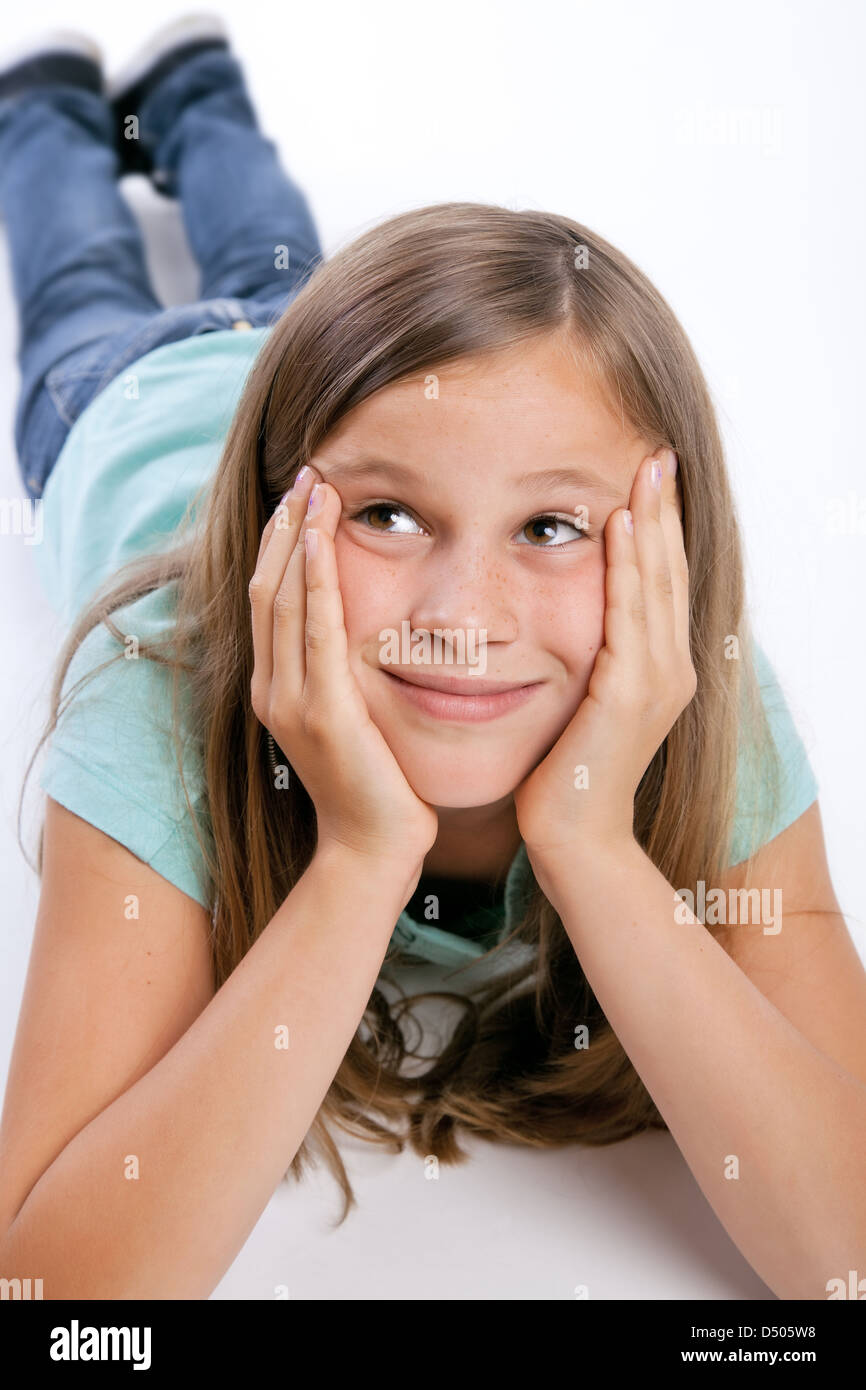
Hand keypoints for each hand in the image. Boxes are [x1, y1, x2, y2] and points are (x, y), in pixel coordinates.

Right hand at [249, 465, 439, 867]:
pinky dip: (313, 577)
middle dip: (284, 527)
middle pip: (266, 588)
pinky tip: (320, 537)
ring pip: (281, 598)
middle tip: (306, 472)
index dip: (280, 546)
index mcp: (276, 689)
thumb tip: (366, 635)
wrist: (375, 848)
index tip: (300, 499)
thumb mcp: (353, 721)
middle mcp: (272, 689)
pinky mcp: (322, 709)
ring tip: (314, 486)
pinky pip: (314, 628)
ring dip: (296, 537)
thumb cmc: (377, 786)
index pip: (270, 601)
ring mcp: (290, 699)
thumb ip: (345, 678)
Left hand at [512, 448, 695, 871]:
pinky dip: (626, 569)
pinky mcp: (629, 695)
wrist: (573, 838)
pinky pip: (628, 616)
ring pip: (656, 586)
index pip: (660, 584)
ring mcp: (657, 683)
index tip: (650, 479)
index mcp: (661, 670)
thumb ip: (587, 661)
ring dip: (651, 525)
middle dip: (664, 512)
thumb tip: (564, 622)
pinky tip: (617, 528)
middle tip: (657, 455)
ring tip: (644, 473)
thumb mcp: (582, 705)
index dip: (660, 530)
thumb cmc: (565, 775)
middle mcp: (670, 670)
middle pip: (669, 573)